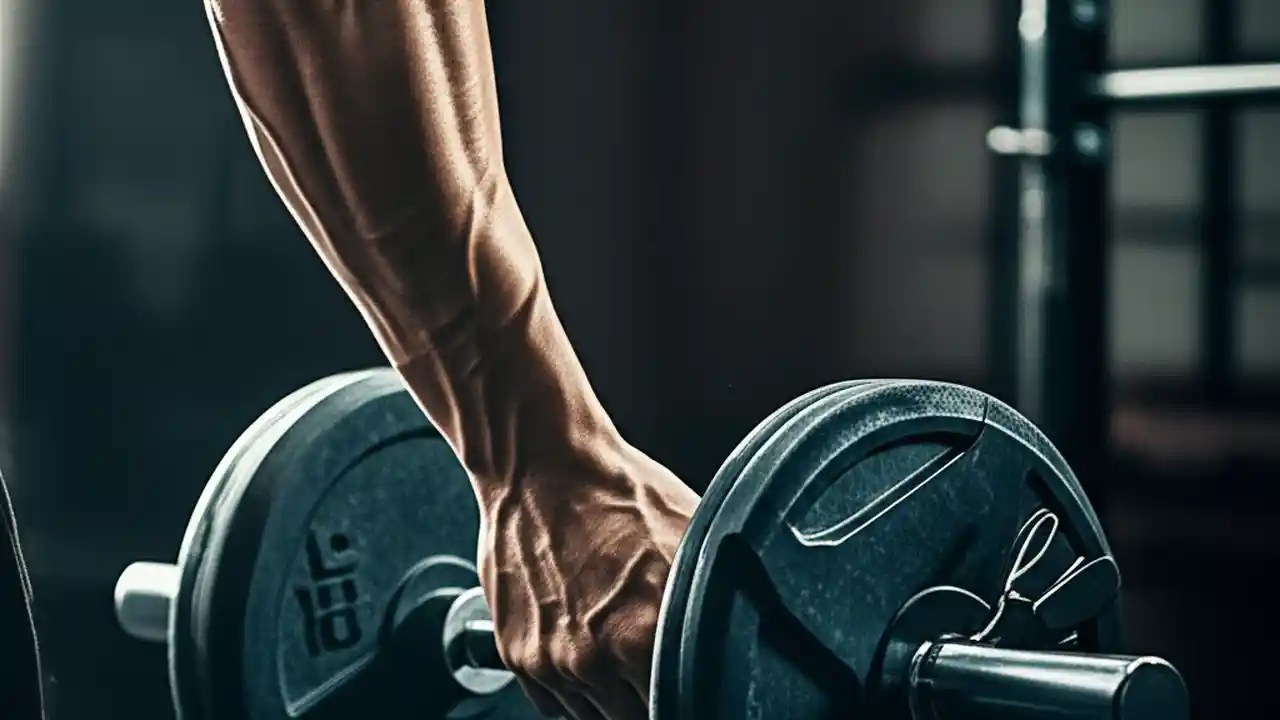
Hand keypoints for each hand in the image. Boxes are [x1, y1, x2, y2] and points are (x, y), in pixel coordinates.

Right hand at [476, 442, 697, 719]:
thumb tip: (753, 619)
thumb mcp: (693, 535)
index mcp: (642, 637)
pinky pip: (556, 707)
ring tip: (629, 662)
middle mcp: (592, 660)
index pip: (681, 705)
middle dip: (658, 700)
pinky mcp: (518, 654)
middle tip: (667, 673)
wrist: (540, 466)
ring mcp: (551, 662)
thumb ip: (719, 592)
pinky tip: (595, 663)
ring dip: (619, 702)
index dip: (695, 697)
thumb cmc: (616, 491)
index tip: (698, 686)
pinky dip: (579, 697)